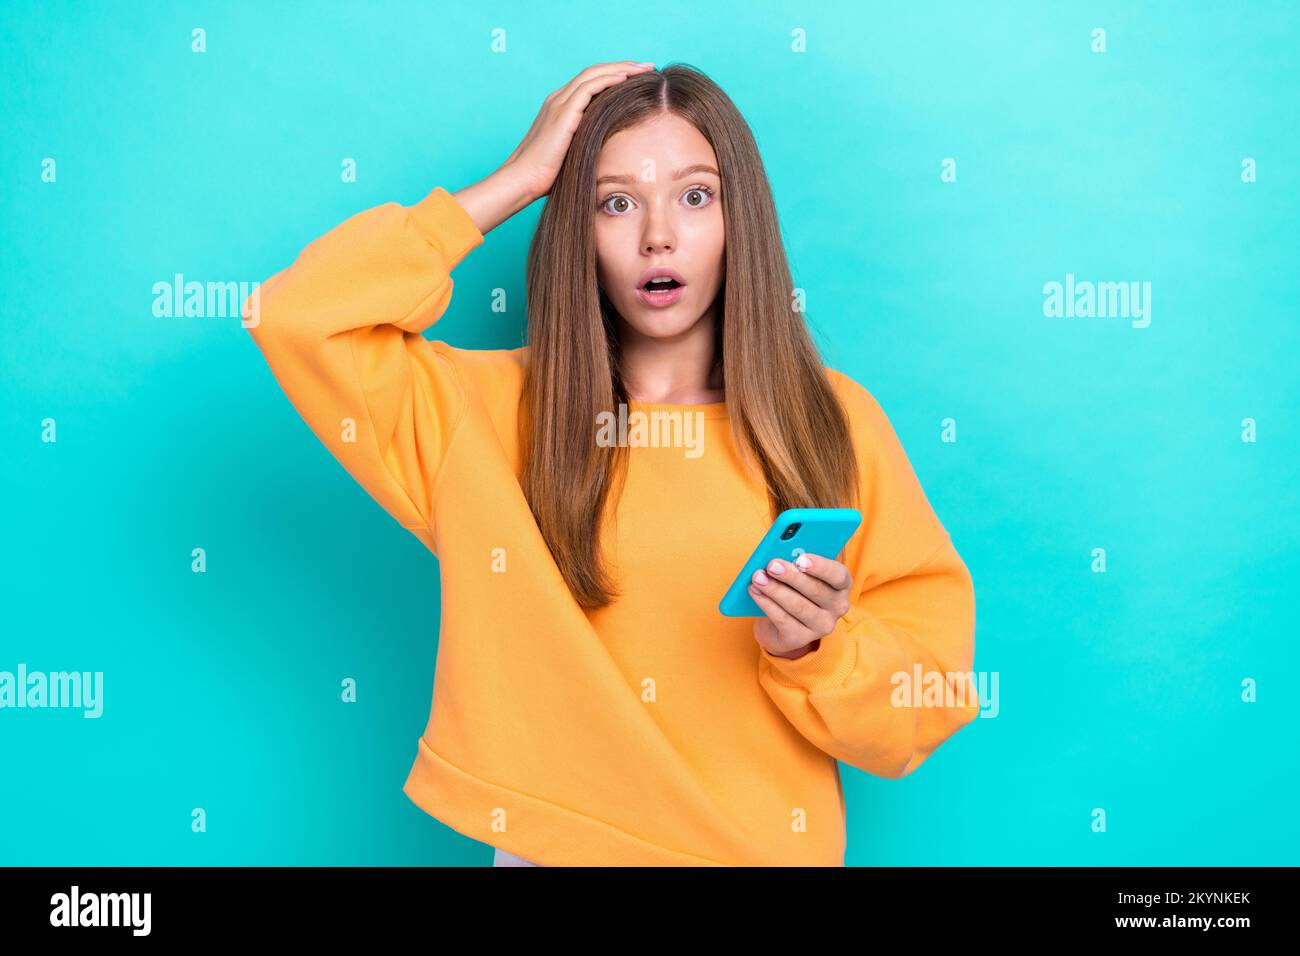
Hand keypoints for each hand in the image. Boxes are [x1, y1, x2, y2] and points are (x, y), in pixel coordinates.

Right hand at [499, 60, 655, 201]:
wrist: (522, 180)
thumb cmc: (545, 177)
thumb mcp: (571, 156)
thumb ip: (586, 146)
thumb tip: (609, 156)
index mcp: (560, 108)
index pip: (591, 82)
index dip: (615, 76)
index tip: (638, 78)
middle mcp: (558, 100)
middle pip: (595, 72)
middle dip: (623, 66)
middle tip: (648, 66)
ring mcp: (559, 104)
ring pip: (594, 74)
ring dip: (621, 68)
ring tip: (644, 68)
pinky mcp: (562, 113)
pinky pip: (589, 88)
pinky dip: (608, 80)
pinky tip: (626, 79)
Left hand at [748, 552, 852, 659]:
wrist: (783, 623)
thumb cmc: (795, 587)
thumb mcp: (800, 572)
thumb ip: (796, 562)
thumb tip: (781, 554)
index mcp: (842, 584)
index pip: (838, 576)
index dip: (821, 567)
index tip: (801, 558)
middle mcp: (837, 607)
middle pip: (815, 590)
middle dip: (791, 576)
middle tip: (772, 565)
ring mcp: (821, 625)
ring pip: (797, 606)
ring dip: (775, 590)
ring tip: (758, 577)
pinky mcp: (801, 638)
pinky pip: (782, 620)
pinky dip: (766, 604)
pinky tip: (754, 592)